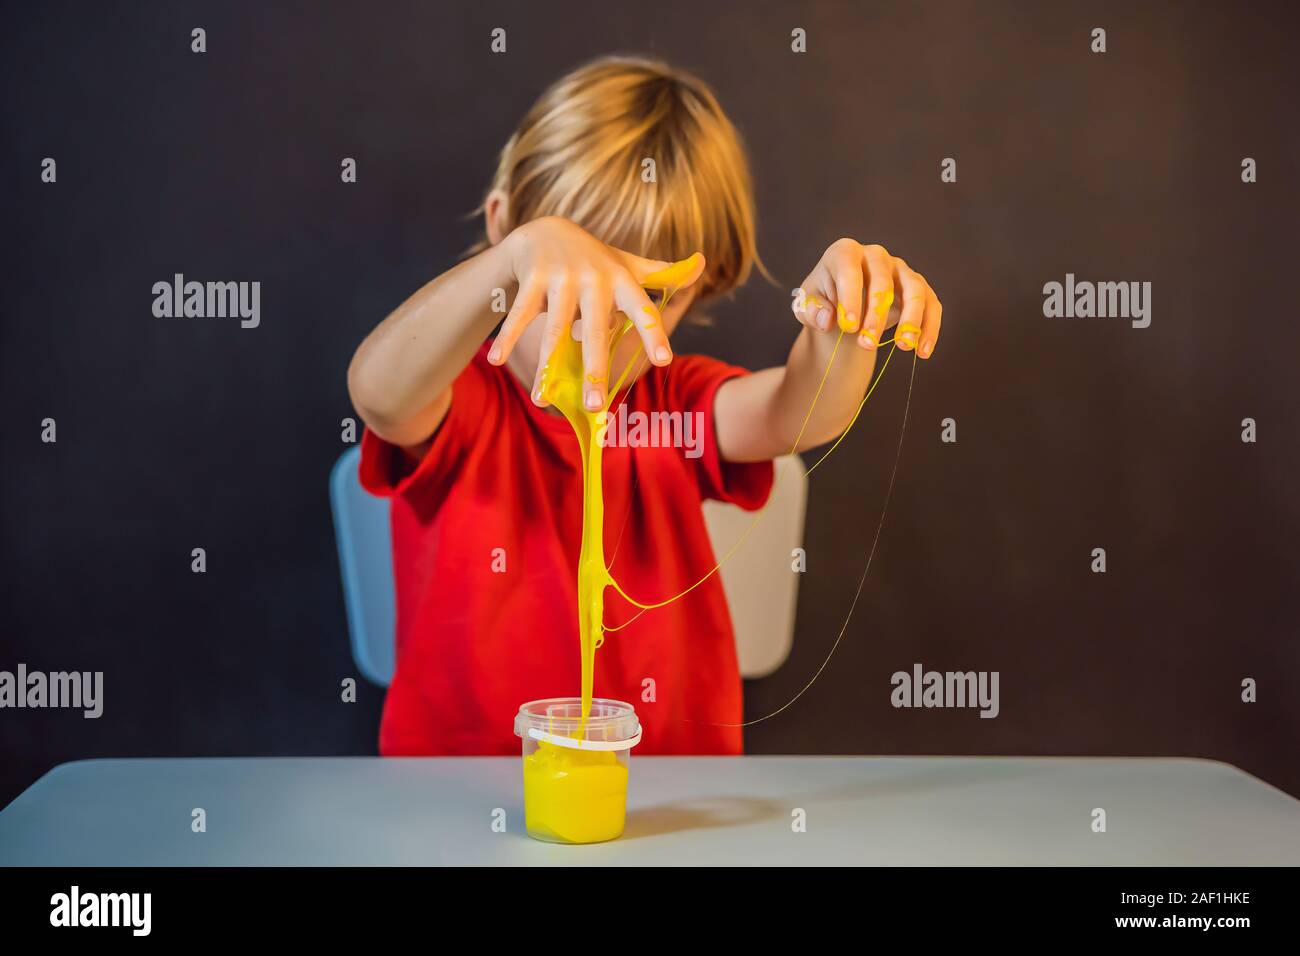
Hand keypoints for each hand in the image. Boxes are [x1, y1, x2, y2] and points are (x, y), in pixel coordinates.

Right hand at [486, 216, 704, 409]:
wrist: (546, 230)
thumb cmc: (595, 258)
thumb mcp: (627, 264)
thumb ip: (662, 272)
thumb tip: (702, 264)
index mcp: (621, 280)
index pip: (642, 310)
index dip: (653, 335)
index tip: (664, 361)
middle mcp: (593, 278)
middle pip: (594, 330)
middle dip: (593, 367)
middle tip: (594, 403)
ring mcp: (561, 277)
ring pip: (554, 329)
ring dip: (547, 366)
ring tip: (542, 400)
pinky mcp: (532, 277)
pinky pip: (520, 314)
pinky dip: (507, 336)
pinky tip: (497, 359)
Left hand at [792, 239, 942, 357]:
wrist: (844, 305)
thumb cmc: (824, 300)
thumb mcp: (807, 305)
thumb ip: (811, 311)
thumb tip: (828, 319)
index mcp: (845, 253)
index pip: (849, 269)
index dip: (850, 297)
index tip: (848, 326)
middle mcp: (875, 256)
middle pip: (882, 280)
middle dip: (876, 315)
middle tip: (867, 344)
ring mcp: (900, 270)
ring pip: (914, 289)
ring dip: (911, 319)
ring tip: (903, 347)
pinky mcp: (917, 287)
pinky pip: (931, 304)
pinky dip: (929, 328)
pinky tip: (922, 351)